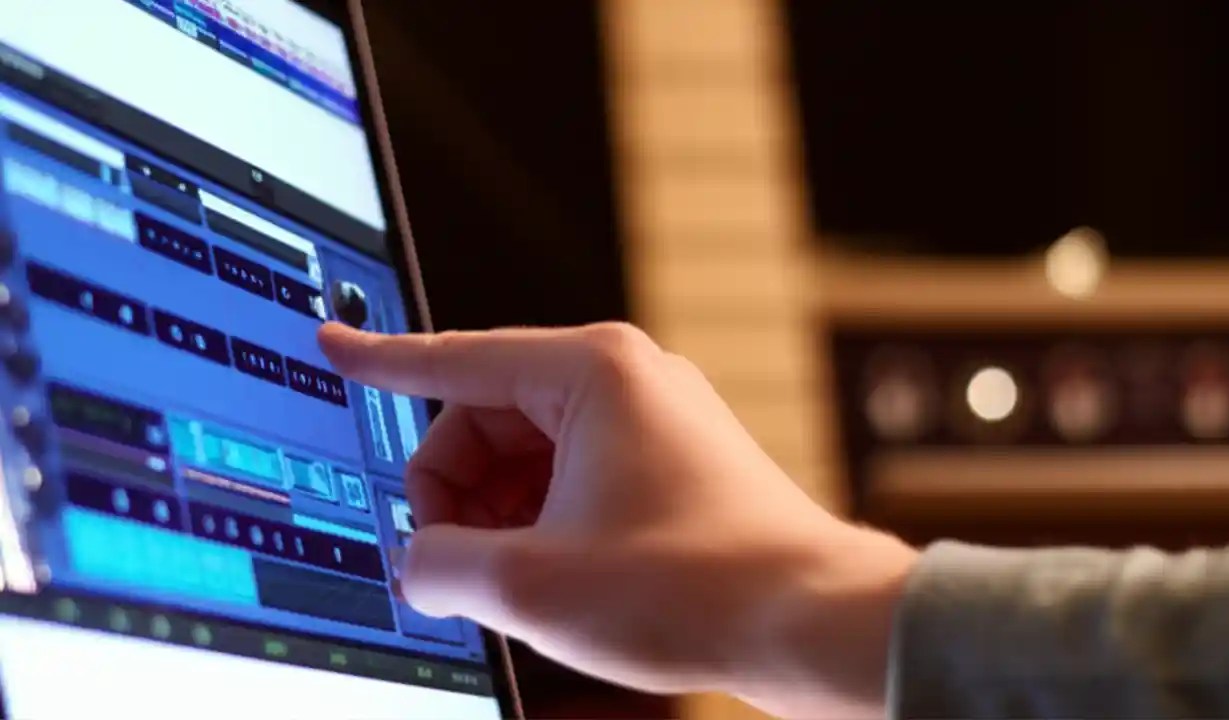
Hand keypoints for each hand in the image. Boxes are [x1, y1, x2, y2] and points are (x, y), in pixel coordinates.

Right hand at [319, 322, 917, 716]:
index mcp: (592, 372)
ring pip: (531, 453)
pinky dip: (544, 520)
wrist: (809, 619)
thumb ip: (439, 564)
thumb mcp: (532, 585)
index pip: (457, 358)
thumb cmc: (695, 587)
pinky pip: (575, 473)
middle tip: (453, 569)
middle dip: (456, 493)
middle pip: (489, 418)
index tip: (334, 344)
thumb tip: (417, 563)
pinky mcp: (670, 460)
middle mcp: (627, 378)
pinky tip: (550, 576)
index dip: (382, 362)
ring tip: (515, 584)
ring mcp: (654, 417)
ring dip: (501, 516)